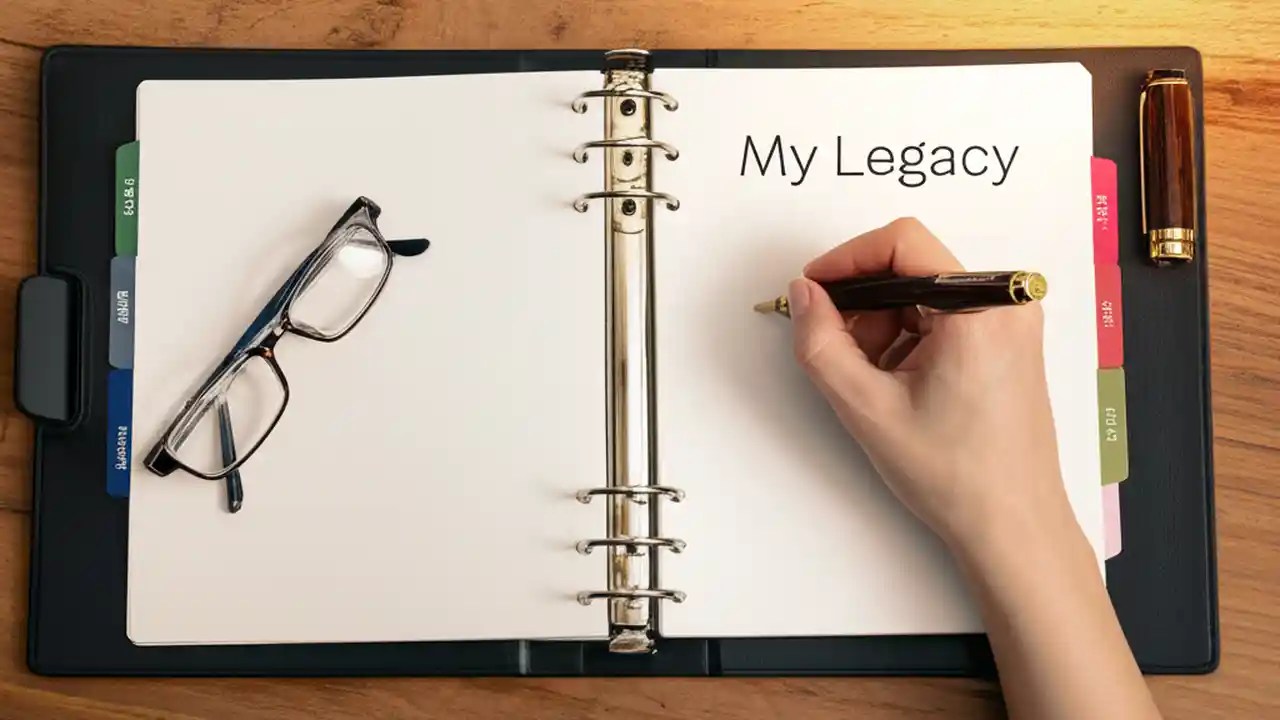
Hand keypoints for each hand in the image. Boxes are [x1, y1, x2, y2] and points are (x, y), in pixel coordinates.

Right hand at [787, 218, 1077, 556]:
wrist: (1012, 525)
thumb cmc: (956, 476)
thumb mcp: (866, 408)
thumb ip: (821, 343)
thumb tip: (805, 295)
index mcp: (979, 310)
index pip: (902, 242)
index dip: (847, 259)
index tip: (815, 290)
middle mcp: (1006, 304)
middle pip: (912, 267)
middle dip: (863, 302)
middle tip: (837, 349)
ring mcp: (1011, 323)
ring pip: (924, 293)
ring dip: (883, 324)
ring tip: (872, 381)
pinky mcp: (1007, 342)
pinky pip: (944, 315)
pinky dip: (908, 338)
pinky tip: (898, 384)